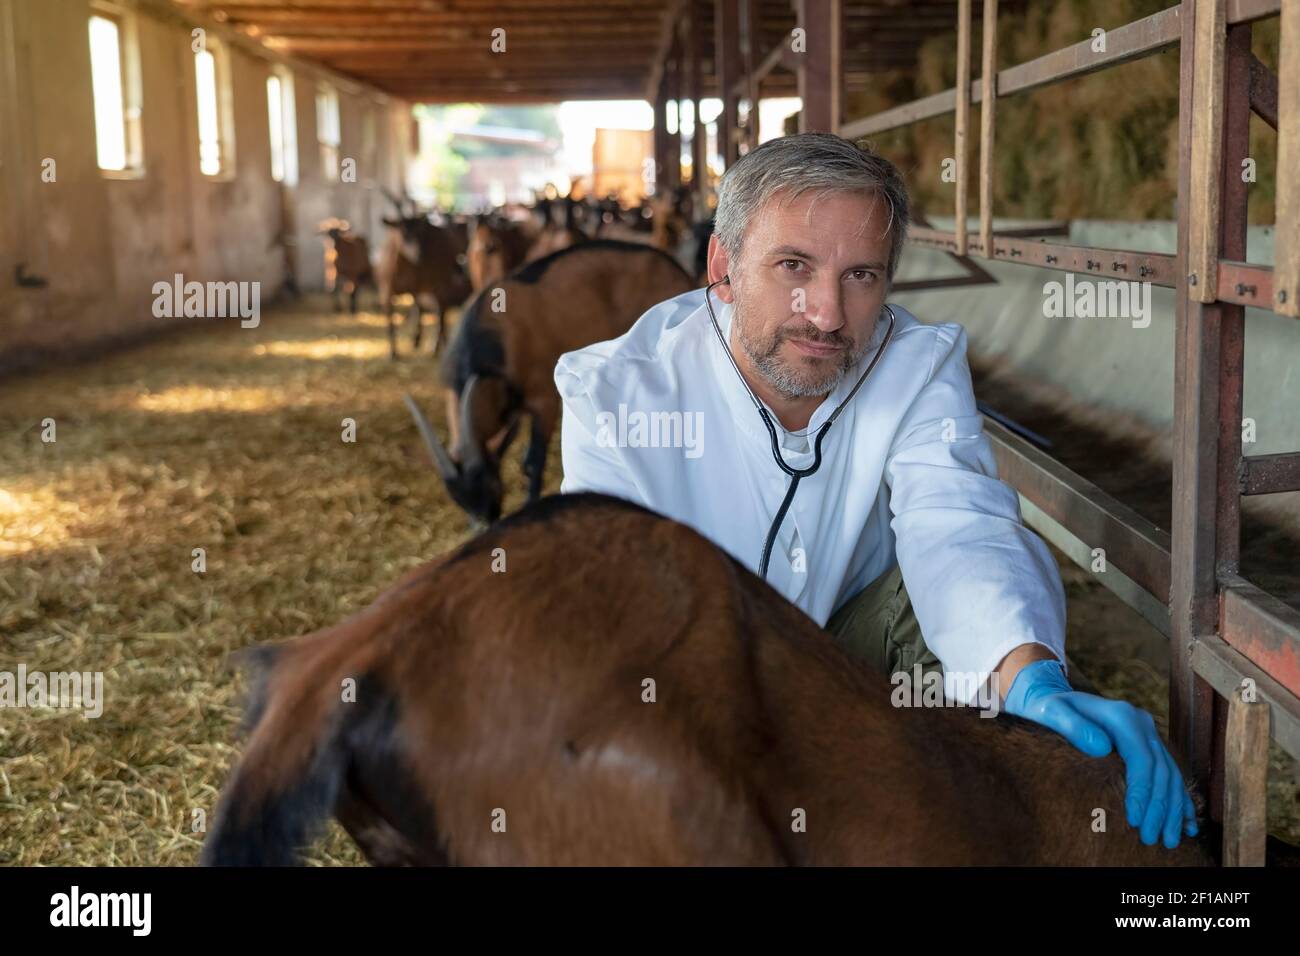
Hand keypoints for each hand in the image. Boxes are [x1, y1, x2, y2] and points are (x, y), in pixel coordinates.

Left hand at [1003, 659, 1197, 847]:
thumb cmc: (1049, 710)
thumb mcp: (1052, 712)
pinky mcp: (1149, 746)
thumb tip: (1102, 748)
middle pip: (1161, 771)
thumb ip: (1073, 726)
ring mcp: (1148, 734)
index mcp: (1123, 716)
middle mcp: (1142, 723)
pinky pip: (1170, 774)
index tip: (1134, 820)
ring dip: (1172, 810)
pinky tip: (1186, 824)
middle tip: (1150, 838)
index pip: (1142, 760)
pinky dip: (1179, 799)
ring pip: (1171, 776)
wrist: (1054, 700)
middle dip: (1159, 808)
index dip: (1142, 792)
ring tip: (1169, 840)